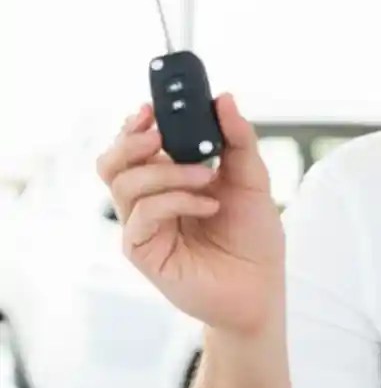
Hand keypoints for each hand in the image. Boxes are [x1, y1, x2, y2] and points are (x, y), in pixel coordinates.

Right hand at [96, 94, 284, 335]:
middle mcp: (149, 202)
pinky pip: (142, 214)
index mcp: (167, 180)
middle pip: (111, 162)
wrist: (261, 288)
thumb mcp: (253, 180)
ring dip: (167, 171)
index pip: (133, 145)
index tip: (151, 107)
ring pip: (125, 183)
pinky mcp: (143, 252)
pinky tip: (209, 206)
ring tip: (207, 177)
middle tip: (160, 134)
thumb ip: (238, 140)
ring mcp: (143, 228)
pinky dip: (175, 201)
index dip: (134, 124)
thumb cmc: (253, 237)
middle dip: (131, 141)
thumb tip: (224, 99)